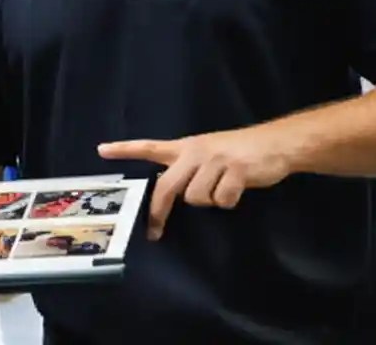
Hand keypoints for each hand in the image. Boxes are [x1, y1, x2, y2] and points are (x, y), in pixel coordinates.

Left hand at [98, 128, 291, 240]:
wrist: (275, 143)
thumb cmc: (238, 151)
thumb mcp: (206, 152)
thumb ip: (185, 168)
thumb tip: (167, 195)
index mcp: (185, 147)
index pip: (150, 147)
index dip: (125, 149)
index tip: (101, 150)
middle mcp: (195, 152)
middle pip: (166, 187)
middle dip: (159, 213)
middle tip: (155, 232)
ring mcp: (215, 161)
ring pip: (195, 198)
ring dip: (208, 201)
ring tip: (223, 188)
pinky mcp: (235, 171)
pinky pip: (221, 201)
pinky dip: (230, 202)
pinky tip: (238, 189)